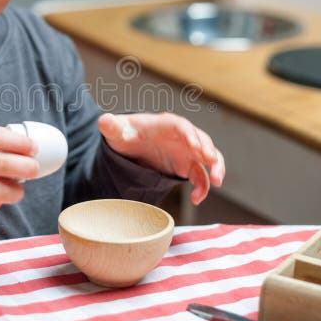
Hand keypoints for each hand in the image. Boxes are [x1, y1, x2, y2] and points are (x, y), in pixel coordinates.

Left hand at [97, 112, 224, 204]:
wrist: (131, 145)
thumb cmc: (126, 133)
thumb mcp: (117, 131)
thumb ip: (111, 126)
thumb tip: (104, 121)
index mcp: (165, 124)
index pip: (180, 126)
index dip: (189, 135)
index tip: (194, 147)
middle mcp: (180, 136)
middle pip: (200, 139)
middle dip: (208, 150)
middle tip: (212, 163)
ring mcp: (186, 151)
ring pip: (208, 156)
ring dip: (215, 167)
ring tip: (217, 182)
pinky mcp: (187, 165)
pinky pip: (200, 175)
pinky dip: (203, 186)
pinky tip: (197, 199)